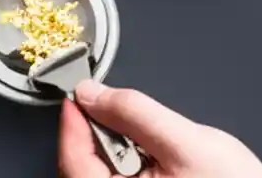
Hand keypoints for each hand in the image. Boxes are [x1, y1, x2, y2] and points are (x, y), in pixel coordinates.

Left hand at [59, 82, 261, 177]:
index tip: (78, 92)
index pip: (73, 158)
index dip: (73, 120)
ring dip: (113, 146)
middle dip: (95, 131)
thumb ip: (136, 114)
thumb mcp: (188, 143)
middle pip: (82, 164)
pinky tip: (151, 155)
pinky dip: (127, 161)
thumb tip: (93, 93)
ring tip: (149, 141)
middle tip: (111, 106)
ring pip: (98, 170)